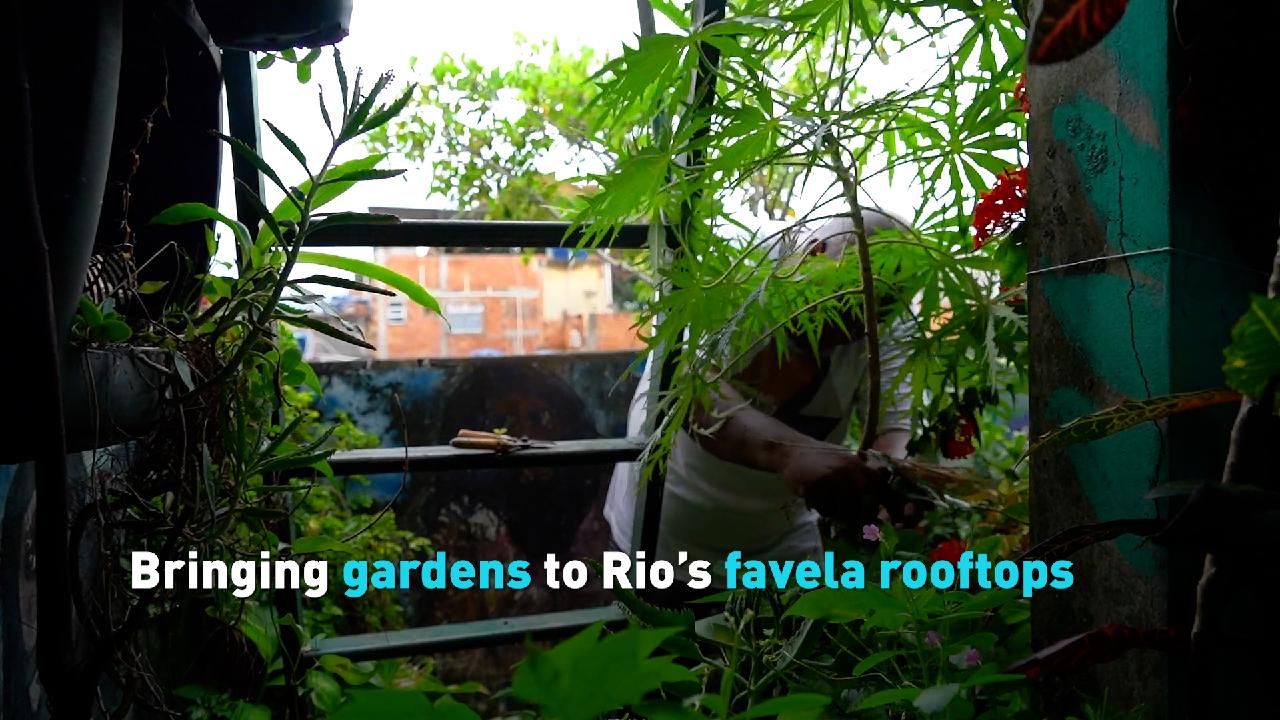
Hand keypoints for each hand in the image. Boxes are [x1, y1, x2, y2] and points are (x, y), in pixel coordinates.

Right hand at [780, 446, 901, 526]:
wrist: (792, 452)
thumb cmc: (823, 459)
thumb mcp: (848, 461)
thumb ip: (866, 473)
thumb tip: (888, 482)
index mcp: (859, 465)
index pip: (882, 487)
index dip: (893, 506)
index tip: (899, 521)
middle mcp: (849, 470)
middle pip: (865, 504)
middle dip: (864, 517)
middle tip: (859, 522)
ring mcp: (832, 478)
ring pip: (846, 510)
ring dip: (841, 514)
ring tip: (834, 508)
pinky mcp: (815, 486)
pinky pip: (826, 509)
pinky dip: (825, 510)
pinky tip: (819, 501)